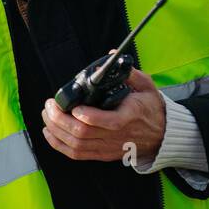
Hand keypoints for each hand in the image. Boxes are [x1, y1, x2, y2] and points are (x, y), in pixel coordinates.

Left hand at [41, 54, 164, 163]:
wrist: (161, 135)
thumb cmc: (150, 108)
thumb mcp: (146, 87)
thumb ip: (129, 72)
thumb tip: (111, 55)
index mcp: (130, 115)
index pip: (109, 122)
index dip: (87, 116)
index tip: (74, 106)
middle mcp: (118, 134)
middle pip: (84, 134)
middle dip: (60, 119)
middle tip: (50, 106)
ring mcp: (109, 146)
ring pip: (76, 145)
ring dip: (56, 130)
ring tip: (47, 115)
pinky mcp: (102, 153)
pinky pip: (76, 154)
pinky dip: (58, 144)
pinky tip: (49, 132)